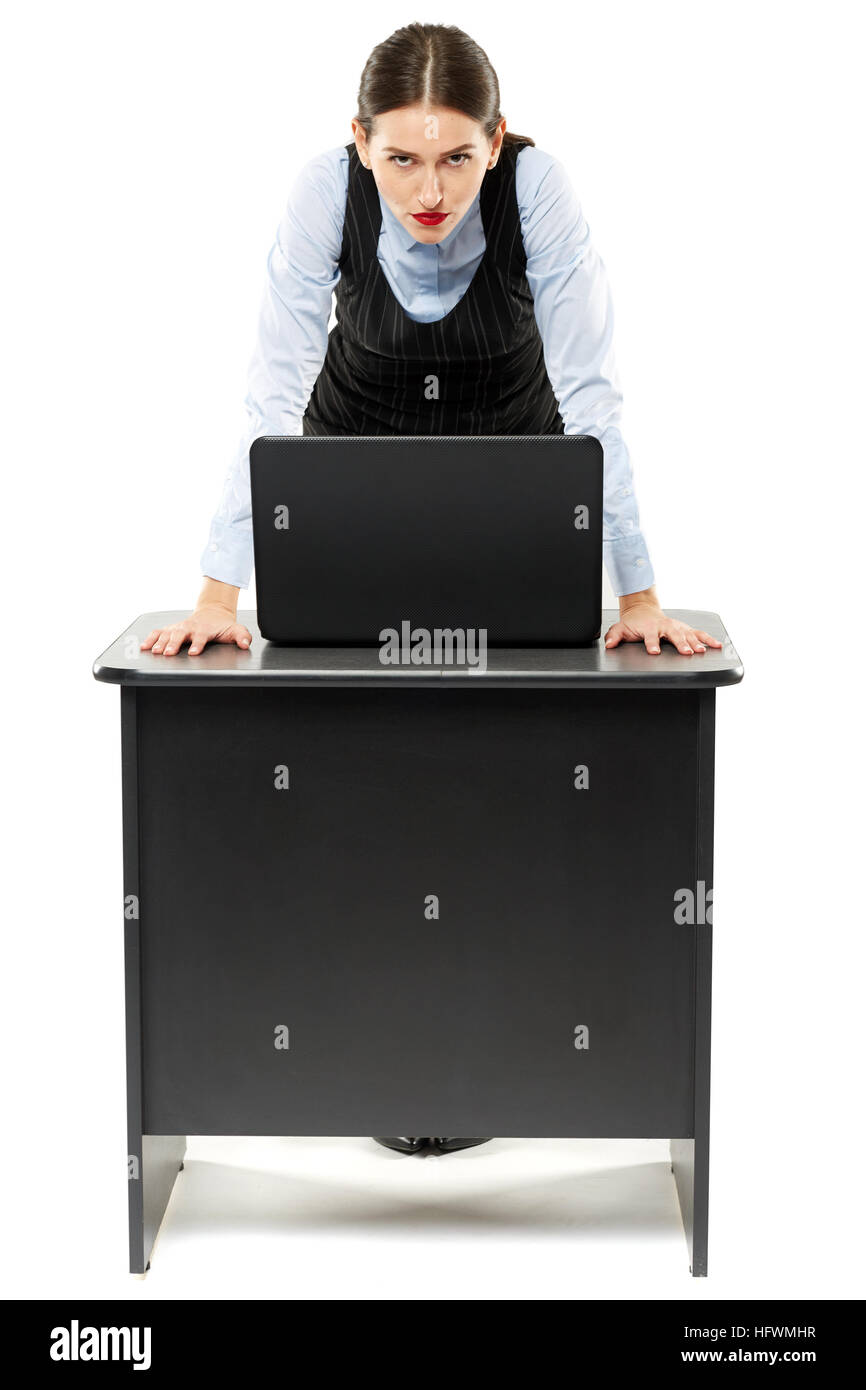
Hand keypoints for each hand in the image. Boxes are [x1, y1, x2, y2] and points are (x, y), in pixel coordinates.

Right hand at [140, 604, 252, 656]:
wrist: (213, 614)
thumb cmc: (222, 626)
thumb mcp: (236, 630)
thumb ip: (242, 637)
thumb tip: (245, 644)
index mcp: (204, 629)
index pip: (200, 636)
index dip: (197, 644)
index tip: (193, 652)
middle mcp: (189, 627)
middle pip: (180, 634)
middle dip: (173, 644)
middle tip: (169, 653)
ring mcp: (179, 627)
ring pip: (167, 633)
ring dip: (160, 642)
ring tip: (154, 651)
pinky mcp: (170, 629)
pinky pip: (158, 632)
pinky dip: (150, 639)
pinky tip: (144, 647)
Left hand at [604, 603, 722, 656]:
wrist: (643, 610)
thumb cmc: (633, 622)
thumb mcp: (620, 628)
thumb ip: (614, 637)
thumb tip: (609, 644)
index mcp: (650, 627)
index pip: (651, 636)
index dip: (652, 644)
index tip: (655, 651)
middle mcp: (665, 626)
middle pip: (674, 635)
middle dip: (681, 644)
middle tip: (686, 652)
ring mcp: (676, 627)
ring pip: (688, 634)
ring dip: (696, 643)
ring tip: (702, 651)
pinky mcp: (684, 628)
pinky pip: (698, 633)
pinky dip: (708, 639)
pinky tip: (716, 645)